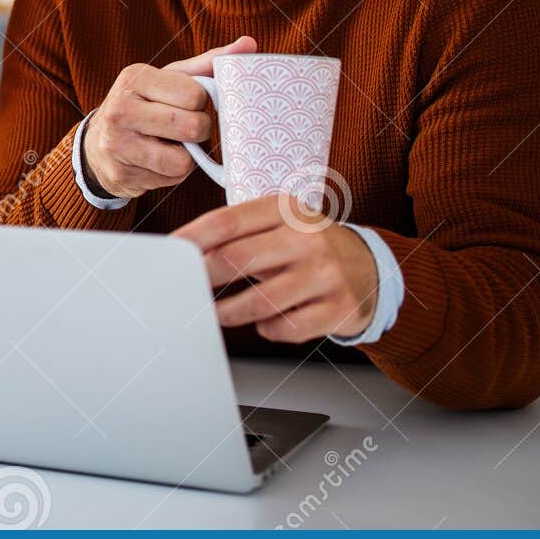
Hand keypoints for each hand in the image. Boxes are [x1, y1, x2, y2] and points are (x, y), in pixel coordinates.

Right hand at [81, 36, 256, 199]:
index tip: (188, 104)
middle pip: (193, 127)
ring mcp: (117, 143)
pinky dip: (173, 173)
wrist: (97, 144)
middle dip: (200, 130)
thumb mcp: (168, 79)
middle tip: (186, 128)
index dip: (201, 103)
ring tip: (172, 145)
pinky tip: (159, 161)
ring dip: (188, 156)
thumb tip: (249, 44)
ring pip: (184, 159)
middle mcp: (121, 108)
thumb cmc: (144, 106)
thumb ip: (207, 65)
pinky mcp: (121, 174)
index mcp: (135, 77)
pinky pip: (170, 179)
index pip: (194, 94)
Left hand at [172, 195, 377, 341]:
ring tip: (218, 313)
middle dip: (203, 280)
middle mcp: (308, 237)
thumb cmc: (307, 245)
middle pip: (235, 260)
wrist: (370, 267)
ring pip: (258, 302)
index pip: (226, 222)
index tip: (169, 253)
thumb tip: (184, 255)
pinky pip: (285, 328)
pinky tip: (267, 321)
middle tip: (187, 291)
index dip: (191, 239)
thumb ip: (236, 235)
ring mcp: (326, 273)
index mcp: (286, 210)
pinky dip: (267, 329)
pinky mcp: (338, 308)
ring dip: (228, 313)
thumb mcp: (278, 225)